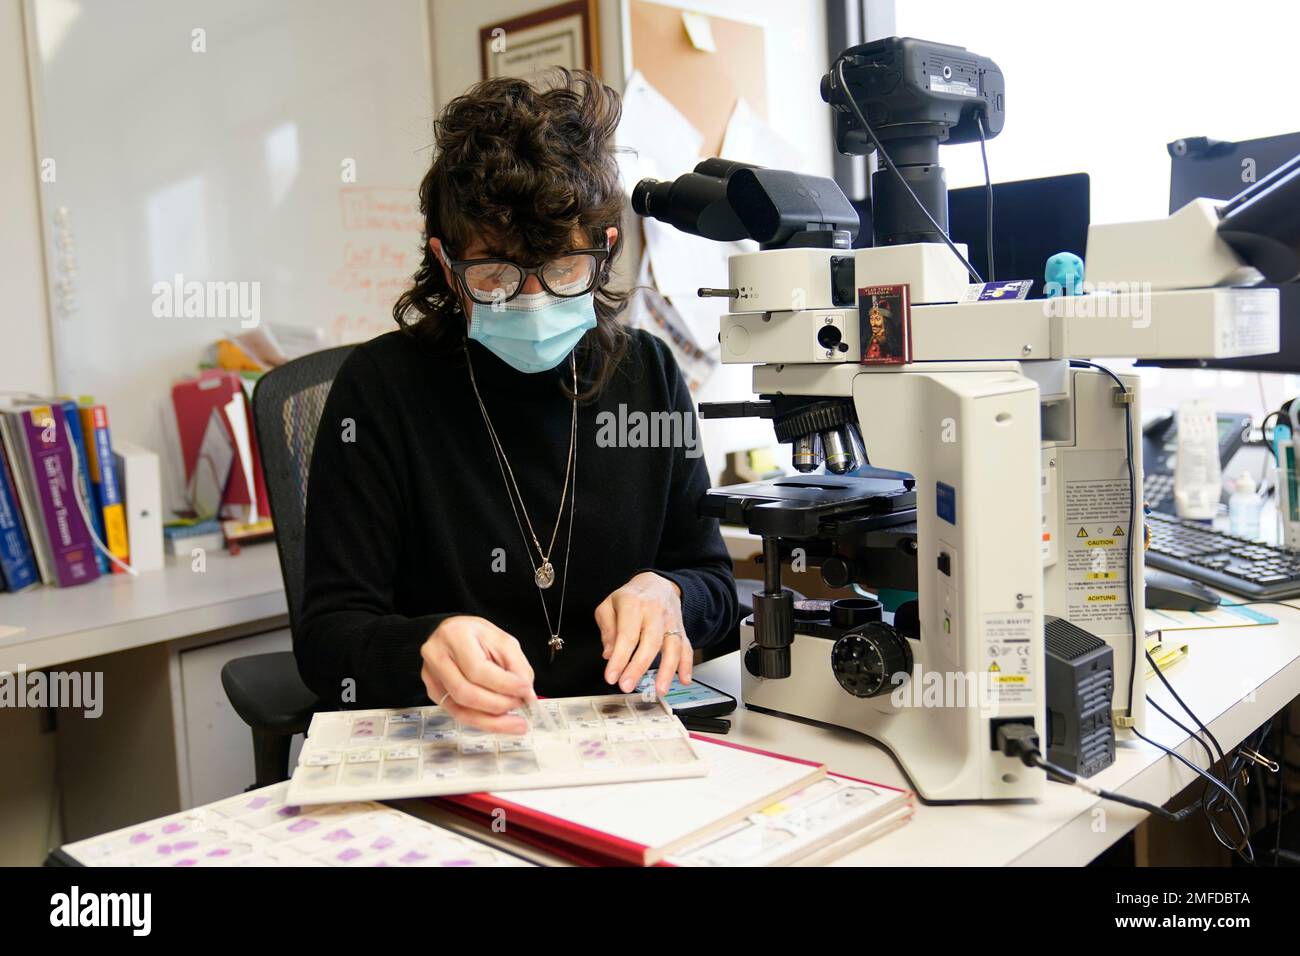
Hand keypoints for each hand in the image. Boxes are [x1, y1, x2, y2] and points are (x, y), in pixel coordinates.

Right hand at [420, 616, 532, 733]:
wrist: (455, 634)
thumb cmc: (478, 635)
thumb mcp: (503, 640)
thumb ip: (517, 665)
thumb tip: (526, 693)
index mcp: (454, 636)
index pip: (477, 669)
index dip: (504, 684)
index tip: (526, 691)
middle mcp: (436, 656)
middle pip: (466, 693)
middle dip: (498, 704)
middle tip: (521, 705)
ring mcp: (431, 677)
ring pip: (460, 709)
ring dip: (492, 720)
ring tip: (515, 722)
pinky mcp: (434, 692)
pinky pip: (458, 714)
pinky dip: (482, 722)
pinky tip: (500, 723)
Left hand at [595, 572, 691, 696]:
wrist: (657, 584)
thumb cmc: (630, 598)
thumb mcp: (609, 605)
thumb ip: (607, 629)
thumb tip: (609, 654)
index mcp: (633, 603)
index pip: (627, 634)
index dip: (619, 658)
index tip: (612, 676)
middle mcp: (655, 611)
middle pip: (650, 642)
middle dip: (638, 667)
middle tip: (627, 686)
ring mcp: (671, 621)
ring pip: (673, 646)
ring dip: (667, 670)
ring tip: (659, 689)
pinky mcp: (681, 629)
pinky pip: (687, 647)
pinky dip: (687, 665)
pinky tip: (683, 679)